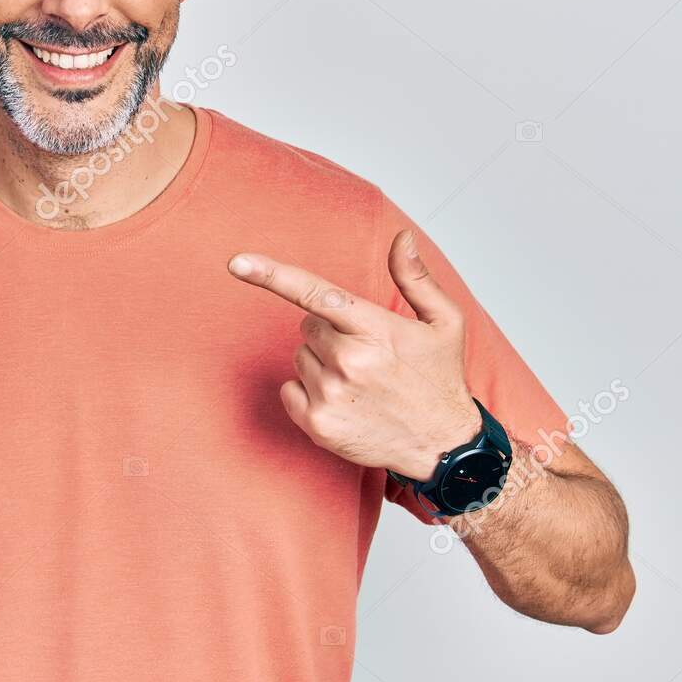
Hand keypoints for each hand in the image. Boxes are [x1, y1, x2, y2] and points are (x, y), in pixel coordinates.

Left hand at [228, 229, 479, 481]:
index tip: (237, 262)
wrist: (442, 445)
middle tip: (366, 355)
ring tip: (360, 382)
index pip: (315, 293)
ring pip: (299, 357)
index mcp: (376, 330)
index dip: (272, 275)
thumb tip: (400, 237)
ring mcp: (330, 395)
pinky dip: (308, 392)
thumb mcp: (444, 322)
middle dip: (330, 333)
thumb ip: (414, 277)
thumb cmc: (439, 379)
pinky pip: (289, 389)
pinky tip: (343, 402)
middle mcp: (349, 362)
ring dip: (322, 363)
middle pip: (307, 326)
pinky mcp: (317, 424)